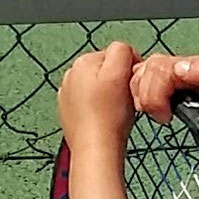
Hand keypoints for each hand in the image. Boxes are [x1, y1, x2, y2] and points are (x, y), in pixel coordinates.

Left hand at [57, 41, 140, 158]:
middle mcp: (71, 75)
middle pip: (105, 70)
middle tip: (123, 100)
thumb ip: (122, 51)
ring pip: (98, 87)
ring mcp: (67, 94)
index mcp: (83, 62)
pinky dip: (97, 108)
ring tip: (113, 111)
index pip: (116, 54)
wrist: (95, 148)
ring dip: (107, 95)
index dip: (130, 69)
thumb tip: (123, 50)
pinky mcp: (68, 111)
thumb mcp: (121, 73)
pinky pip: (89, 103)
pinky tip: (103, 118)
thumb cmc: (108, 117)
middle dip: (116, 82)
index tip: (132, 85)